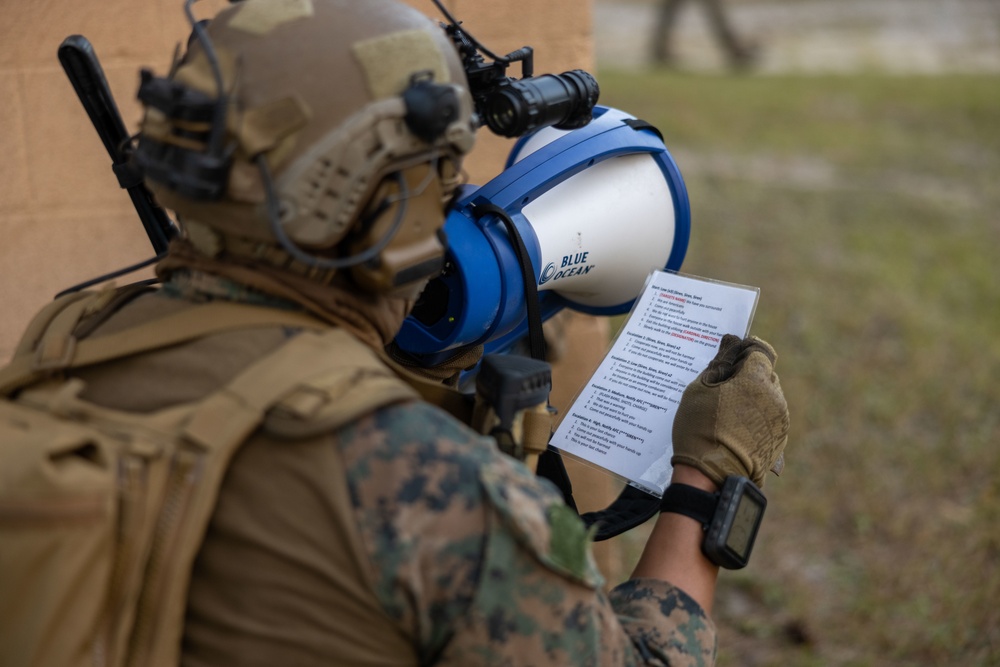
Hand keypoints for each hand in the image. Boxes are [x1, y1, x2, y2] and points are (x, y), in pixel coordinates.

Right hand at [670, 334, 788, 486]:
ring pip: (769, 396)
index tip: (726, 362)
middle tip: (721, 388)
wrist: (712, 476)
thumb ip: (719, 363)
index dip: (742, 353)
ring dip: (752, 397)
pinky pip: (769, 417)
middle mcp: (775, 397)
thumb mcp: (700, 390)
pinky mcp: (779, 439)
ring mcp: (780, 420)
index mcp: (756, 380)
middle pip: (765, 374)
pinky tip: (735, 428)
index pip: (758, 351)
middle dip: (747, 376)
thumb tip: (730, 342)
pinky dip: (756, 417)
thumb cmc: (700, 429)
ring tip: (727, 411)